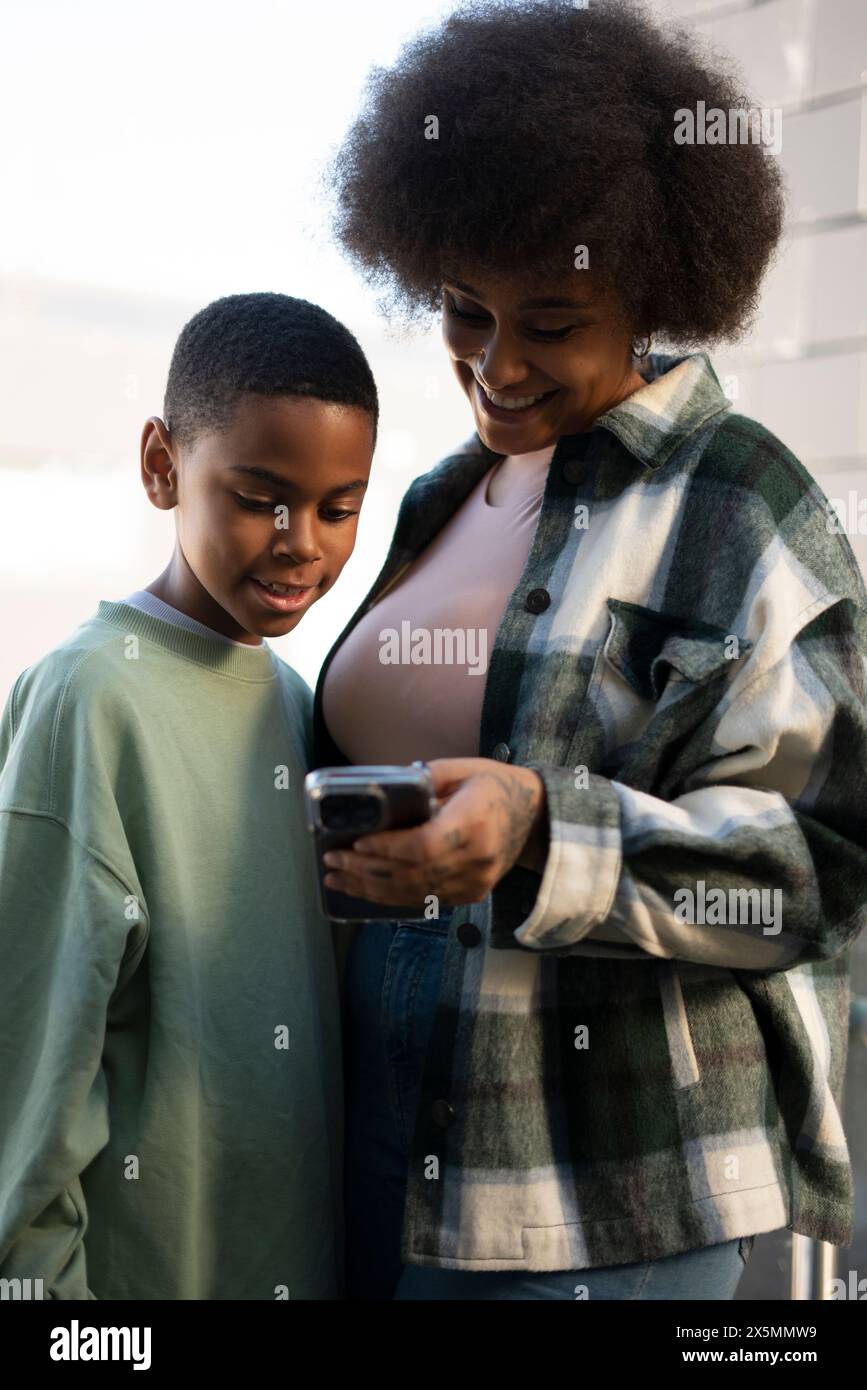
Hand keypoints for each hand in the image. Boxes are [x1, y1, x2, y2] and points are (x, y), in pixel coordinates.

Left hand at [322, 758, 547, 906]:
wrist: (535, 816)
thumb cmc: (494, 785)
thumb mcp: (461, 768)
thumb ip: (424, 779)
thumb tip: (380, 791)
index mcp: (475, 824)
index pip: (425, 846)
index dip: (388, 850)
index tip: (357, 844)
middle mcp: (477, 860)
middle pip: (412, 874)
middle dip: (366, 871)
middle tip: (332, 862)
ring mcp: (476, 883)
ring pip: (414, 893)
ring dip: (370, 888)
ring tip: (337, 879)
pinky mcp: (472, 895)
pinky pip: (425, 900)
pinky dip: (391, 896)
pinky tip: (365, 888)